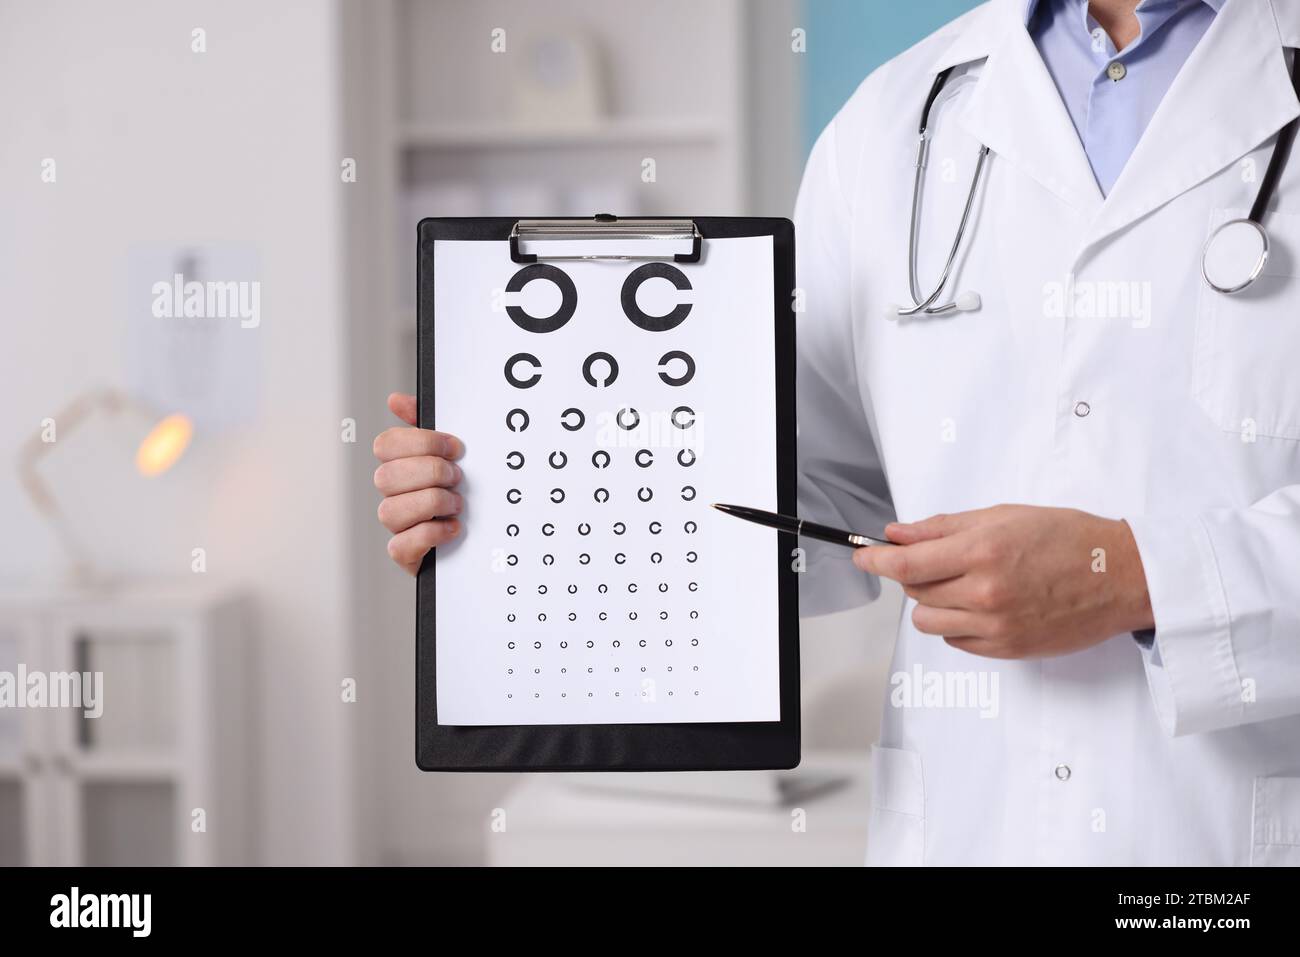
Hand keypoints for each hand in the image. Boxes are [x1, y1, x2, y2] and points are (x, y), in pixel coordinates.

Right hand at [372, 392, 464, 574]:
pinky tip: (452, 528)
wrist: (479, 539)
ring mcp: (396, 525)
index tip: (455, 447)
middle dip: (430, 473)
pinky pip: (400, 545)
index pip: (386, 445)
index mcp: (400, 465)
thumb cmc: (458, 490)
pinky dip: (431, 533)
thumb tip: (396, 400)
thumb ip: (427, 425)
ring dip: (432, 503)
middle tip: (458, 477)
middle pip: (387, 476)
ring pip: (390, 511)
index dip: (422, 442)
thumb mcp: (450, 454)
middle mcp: (393, 494)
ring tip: (457, 504)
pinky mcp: (405, 554)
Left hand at [853, 504, 1153, 658]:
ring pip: (929, 620)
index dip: (875, 561)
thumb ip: (944, 527)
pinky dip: (956, 622)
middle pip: (914, 592)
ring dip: (932, 601)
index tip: (863, 557)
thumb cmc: (1068, 539)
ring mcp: (996, 625)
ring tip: (962, 583)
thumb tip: (898, 534)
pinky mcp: (1007, 648)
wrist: (1120, 576)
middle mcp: (985, 592)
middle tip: (937, 560)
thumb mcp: (1003, 516)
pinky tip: (981, 603)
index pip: (905, 564)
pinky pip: (956, 639)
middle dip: (913, 574)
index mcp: (982, 551)